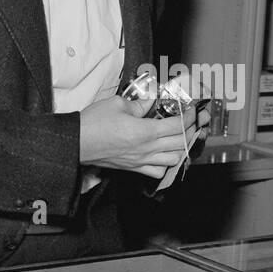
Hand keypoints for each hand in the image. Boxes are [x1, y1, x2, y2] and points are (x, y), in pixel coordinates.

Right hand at [79, 94, 202, 178]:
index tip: (193, 109)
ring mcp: (141, 160)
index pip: (178, 126)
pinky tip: (164, 154)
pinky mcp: (133, 167)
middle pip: (181, 142)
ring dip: (181, 148)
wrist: (77, 142)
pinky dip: (166, 164)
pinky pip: (158, 171)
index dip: (190, 116)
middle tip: (195, 120)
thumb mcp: (118, 104)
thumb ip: (140, 104)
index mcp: (145, 131)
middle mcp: (147, 149)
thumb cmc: (93, 124)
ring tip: (181, 138)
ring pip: (173, 160)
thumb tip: (152, 100)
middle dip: (192, 130)